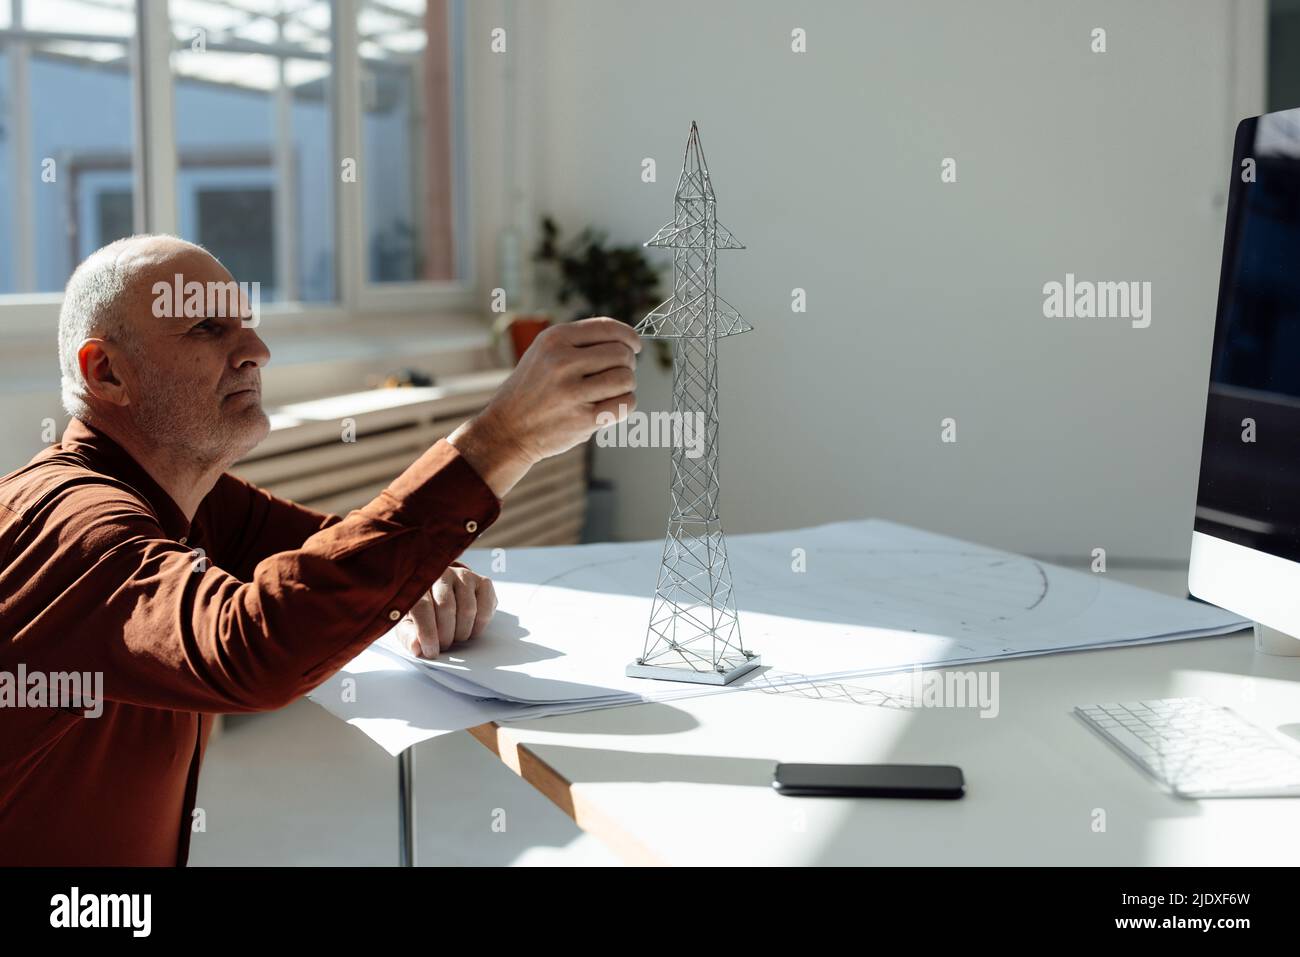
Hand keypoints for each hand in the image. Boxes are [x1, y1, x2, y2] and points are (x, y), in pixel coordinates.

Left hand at [397, 565, 497, 658]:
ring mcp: (464, 576)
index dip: (427, 632)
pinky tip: (470, 629)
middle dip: (446, 635)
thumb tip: (417, 648)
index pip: (422, 606)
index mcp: (419, 583)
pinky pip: (485, 609)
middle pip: (446, 607)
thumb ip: (408, 635)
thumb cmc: (424, 608)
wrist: (443, 591)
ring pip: (467, 609)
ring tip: (455, 638)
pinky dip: (479, 626)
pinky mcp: (482, 582)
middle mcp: (442, 574)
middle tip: (443, 646)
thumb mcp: (409, 622)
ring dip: (462, 632)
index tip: (431, 651)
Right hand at [449, 317, 640, 495]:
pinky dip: (626, 404)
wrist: (507, 429)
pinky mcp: (584, 419)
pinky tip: (611, 406)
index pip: (608, 328)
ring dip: (626, 386)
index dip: (629, 337)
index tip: (634, 346)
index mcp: (554, 339)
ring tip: (611, 391)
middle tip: (616, 374)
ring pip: (627, 379)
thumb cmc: (533, 389)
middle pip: (621, 354)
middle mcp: (562, 362)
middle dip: (627, 364)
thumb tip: (627, 339)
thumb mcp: (544, 353)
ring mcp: (572, 392)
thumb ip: (580, 342)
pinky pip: (626, 404)